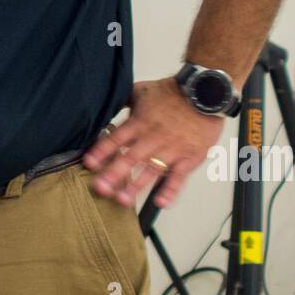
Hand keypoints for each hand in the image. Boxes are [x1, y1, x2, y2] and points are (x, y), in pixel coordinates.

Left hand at [80, 77, 223, 208]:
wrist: (205, 92)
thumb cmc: (173, 93)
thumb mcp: (142, 91)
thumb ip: (124, 102)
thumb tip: (105, 105)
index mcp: (140, 121)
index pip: (117, 138)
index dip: (102, 151)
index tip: (89, 163)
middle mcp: (154, 137)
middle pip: (131, 157)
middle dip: (114, 174)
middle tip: (101, 188)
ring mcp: (172, 149)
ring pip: (151, 170)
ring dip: (136, 186)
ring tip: (122, 200)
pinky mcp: (189, 157)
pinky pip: (179, 176)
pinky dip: (171, 190)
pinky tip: (161, 203)